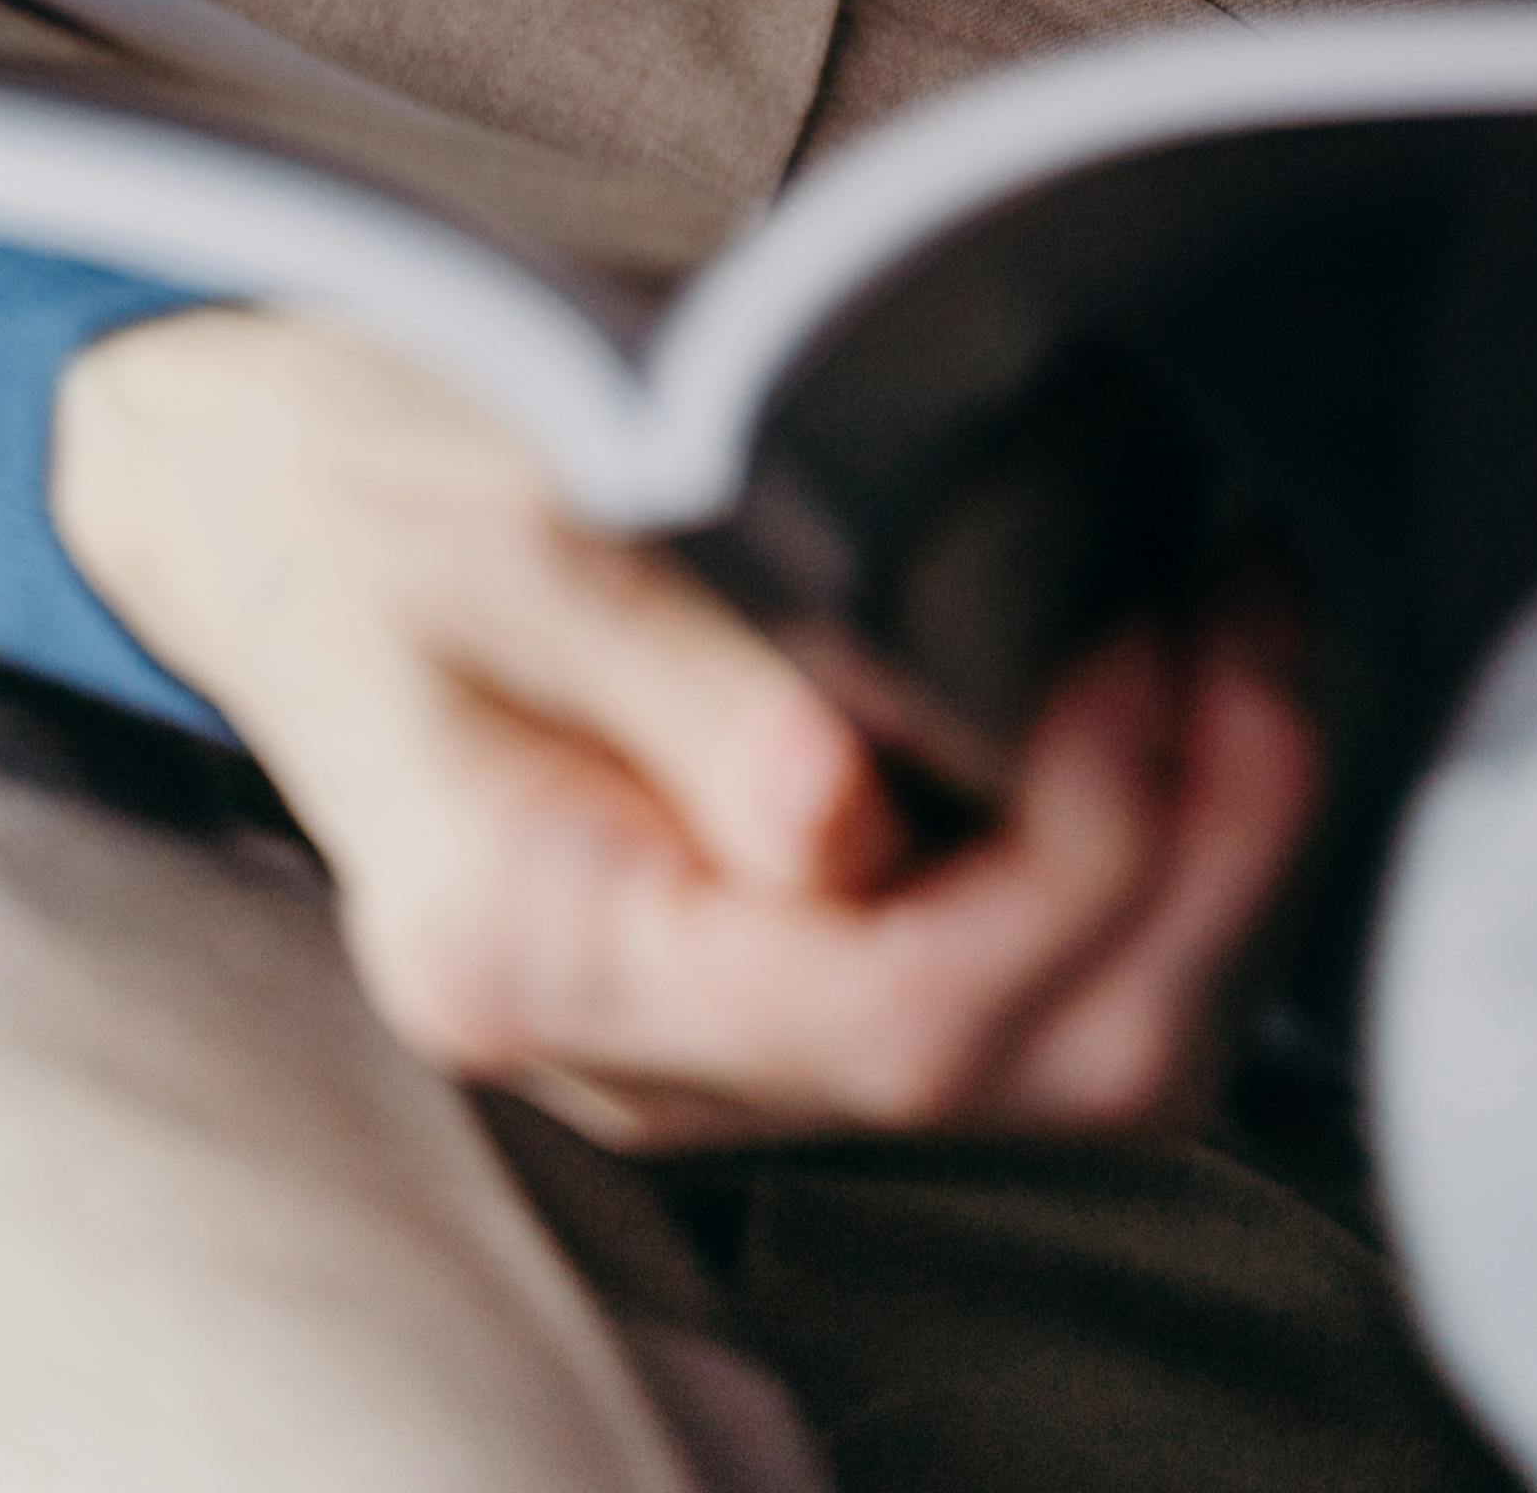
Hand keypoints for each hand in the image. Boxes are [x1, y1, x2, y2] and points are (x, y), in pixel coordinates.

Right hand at [52, 307, 1317, 1147]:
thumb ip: (675, 676)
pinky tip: (1196, 661)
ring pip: (1080, 1052)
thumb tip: (840, 825)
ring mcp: (739, 1032)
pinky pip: (1053, 981)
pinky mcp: (809, 963)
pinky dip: (1171, 840)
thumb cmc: (383, 473)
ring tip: (1255, 606)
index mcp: (542, 948)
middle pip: (1033, 1064)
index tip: (1152, 620)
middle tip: (1257, 593)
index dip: (1085, 839)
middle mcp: (652, 1048)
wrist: (280, 495)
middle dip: (1210, 849)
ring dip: (1222, 846)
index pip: (900, 1011)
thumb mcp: (502, 521)